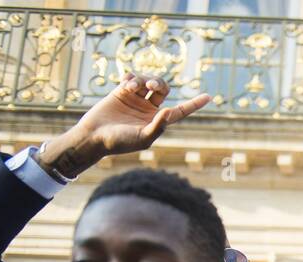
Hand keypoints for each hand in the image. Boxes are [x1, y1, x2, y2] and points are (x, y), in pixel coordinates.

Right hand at [38, 73, 210, 178]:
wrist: (94, 136)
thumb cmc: (119, 142)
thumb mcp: (142, 138)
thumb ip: (158, 126)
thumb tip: (171, 112)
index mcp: (158, 121)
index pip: (180, 111)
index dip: (193, 104)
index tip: (208, 97)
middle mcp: (148, 109)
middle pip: (163, 89)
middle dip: (159, 84)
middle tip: (150, 87)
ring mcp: (135, 99)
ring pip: (148, 81)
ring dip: (144, 79)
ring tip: (133, 87)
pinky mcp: (121, 92)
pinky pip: (132, 78)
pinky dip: (131, 77)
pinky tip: (126, 83)